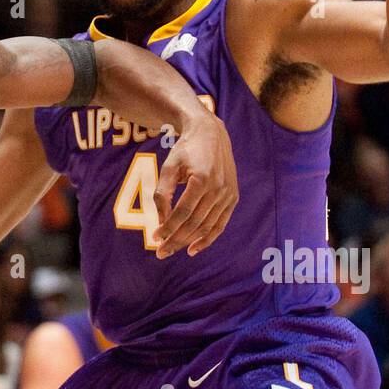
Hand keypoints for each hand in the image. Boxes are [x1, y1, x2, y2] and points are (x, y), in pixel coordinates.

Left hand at [153, 113, 238, 258]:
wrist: (211, 134)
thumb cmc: (185, 151)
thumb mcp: (168, 168)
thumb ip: (162, 194)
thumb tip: (161, 222)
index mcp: (202, 178)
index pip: (183, 212)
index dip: (169, 228)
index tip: (155, 239)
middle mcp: (218, 187)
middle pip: (195, 222)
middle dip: (176, 240)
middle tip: (160, 253)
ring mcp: (228, 194)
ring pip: (207, 226)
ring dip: (189, 242)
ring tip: (172, 250)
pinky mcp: (233, 198)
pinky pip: (220, 224)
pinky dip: (208, 238)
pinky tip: (193, 249)